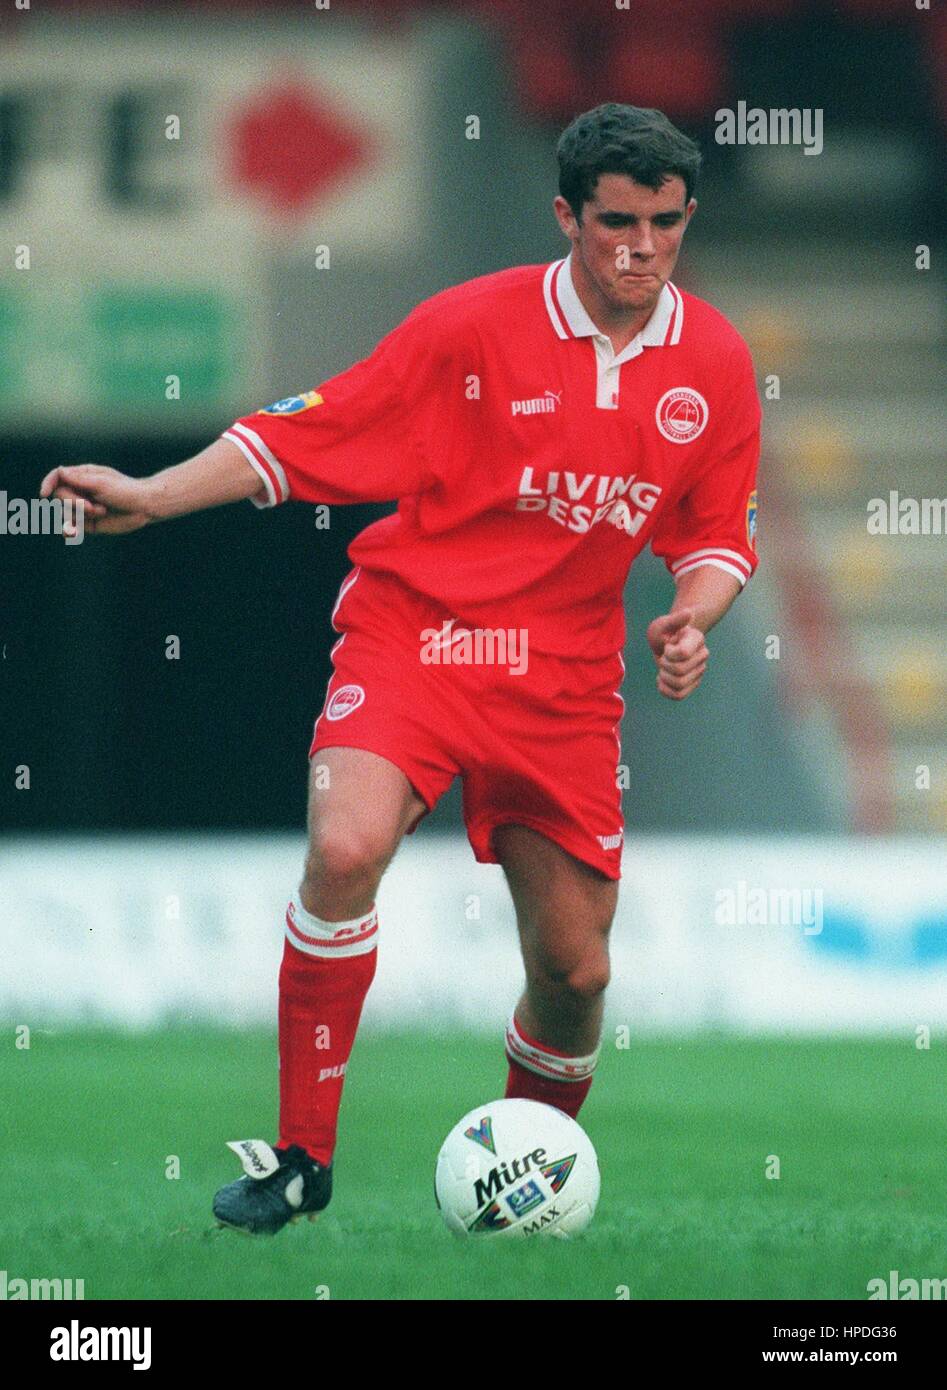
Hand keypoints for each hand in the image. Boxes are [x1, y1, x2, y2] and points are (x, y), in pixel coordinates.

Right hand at [39, 464, 154, 536]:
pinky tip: (72, 533)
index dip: (48, 484)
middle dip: (74, 503)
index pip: (57, 477)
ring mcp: (84, 507)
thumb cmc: (126, 491)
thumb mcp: (102, 483)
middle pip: (60, 496)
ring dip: (81, 514)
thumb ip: (80, 479)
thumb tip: (59, 471)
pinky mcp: (89, 523)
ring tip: (101, 511)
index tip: (44, 493)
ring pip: (66, 512)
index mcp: (83, 476)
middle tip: (93, 507)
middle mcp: (81, 490)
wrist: (144, 507)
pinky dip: (71, 530)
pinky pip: (73, 527)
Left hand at [646, 607, 708, 700]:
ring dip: (664, 677)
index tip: (667, 646)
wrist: (667, 642)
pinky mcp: (693, 683)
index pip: (683, 654)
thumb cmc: (665, 632)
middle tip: (663, 656)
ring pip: (679, 685)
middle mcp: (702, 655)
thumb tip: (689, 613)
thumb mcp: (663, 624)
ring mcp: (699, 671)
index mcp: (697, 639)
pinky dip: (665, 689)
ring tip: (664, 667)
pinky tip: (662, 679)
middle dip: (664, 665)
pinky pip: (678, 695)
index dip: (669, 653)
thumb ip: (674, 620)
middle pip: (679, 672)